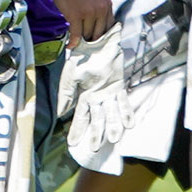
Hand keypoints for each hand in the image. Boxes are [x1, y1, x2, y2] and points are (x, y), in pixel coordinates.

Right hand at [51, 0, 113, 44]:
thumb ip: (98, 8)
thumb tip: (95, 25)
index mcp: (107, 4)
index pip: (109, 27)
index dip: (102, 36)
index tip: (96, 40)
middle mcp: (101, 10)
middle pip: (98, 33)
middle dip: (92, 40)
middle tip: (86, 46)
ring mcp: (89, 13)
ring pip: (87, 35)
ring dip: (81, 41)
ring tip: (77, 44)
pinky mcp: (76, 16)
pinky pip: (76, 34)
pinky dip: (73, 42)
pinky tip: (70, 45)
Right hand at [57, 29, 126, 163]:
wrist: (96, 43)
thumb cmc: (81, 58)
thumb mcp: (70, 76)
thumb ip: (66, 94)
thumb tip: (62, 114)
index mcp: (84, 97)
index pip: (80, 117)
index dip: (77, 130)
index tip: (73, 144)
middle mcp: (97, 98)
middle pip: (96, 119)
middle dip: (95, 133)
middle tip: (95, 148)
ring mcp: (109, 93)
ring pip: (111, 113)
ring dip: (112, 126)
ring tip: (114, 139)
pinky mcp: (119, 86)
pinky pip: (123, 101)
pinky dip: (126, 112)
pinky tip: (129, 124)